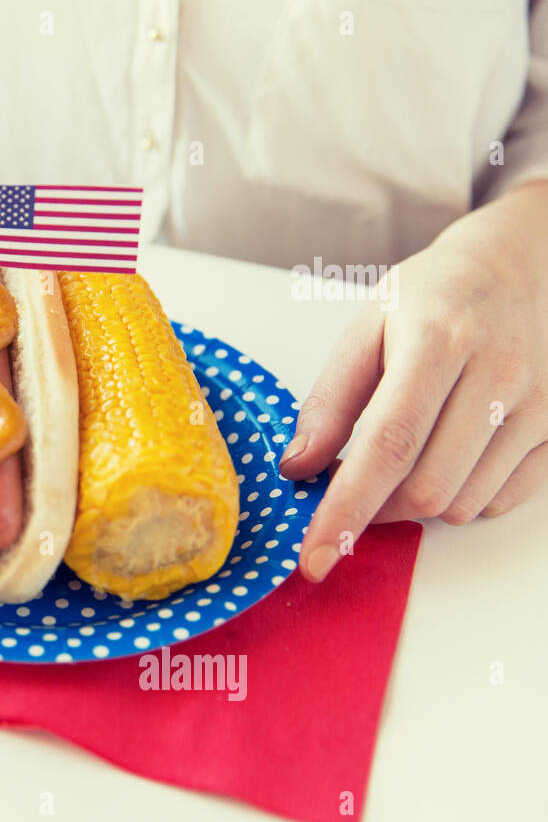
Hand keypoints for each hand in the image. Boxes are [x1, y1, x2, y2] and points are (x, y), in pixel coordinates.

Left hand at [280, 182, 547, 580]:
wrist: (525, 263)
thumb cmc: (435, 296)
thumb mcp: (367, 326)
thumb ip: (330, 400)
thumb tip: (298, 469)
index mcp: (439, 341)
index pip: (387, 446)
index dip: (346, 509)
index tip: (314, 558)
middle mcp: (500, 375)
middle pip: (427, 487)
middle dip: (376, 507)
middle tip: (353, 485)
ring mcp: (542, 405)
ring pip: (463, 503)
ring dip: (417, 502)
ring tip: (404, 458)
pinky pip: (502, 500)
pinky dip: (462, 496)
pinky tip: (448, 457)